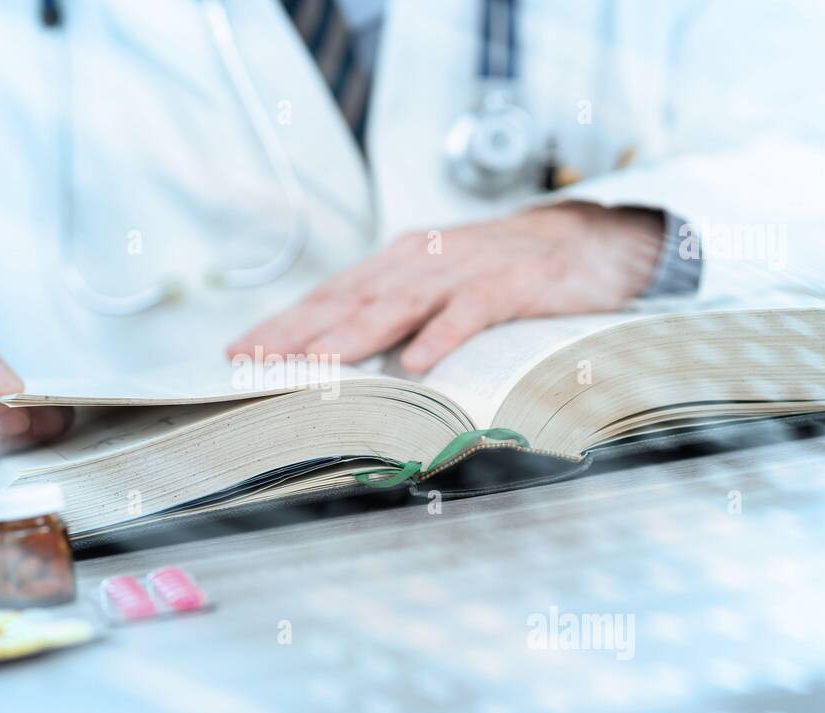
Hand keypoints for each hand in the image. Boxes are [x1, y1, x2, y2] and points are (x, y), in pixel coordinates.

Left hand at [229, 202, 663, 372]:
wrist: (586, 237)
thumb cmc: (502, 269)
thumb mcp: (439, 284)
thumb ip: (394, 313)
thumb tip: (338, 355)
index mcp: (398, 263)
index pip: (329, 295)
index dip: (283, 323)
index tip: (238, 351)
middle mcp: (420, 261)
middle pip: (349, 299)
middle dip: (298, 331)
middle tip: (254, 359)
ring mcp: (464, 270)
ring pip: (398, 304)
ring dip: (353, 335)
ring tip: (316, 363)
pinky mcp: (512, 285)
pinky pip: (471, 311)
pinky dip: (443, 335)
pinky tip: (417, 364)